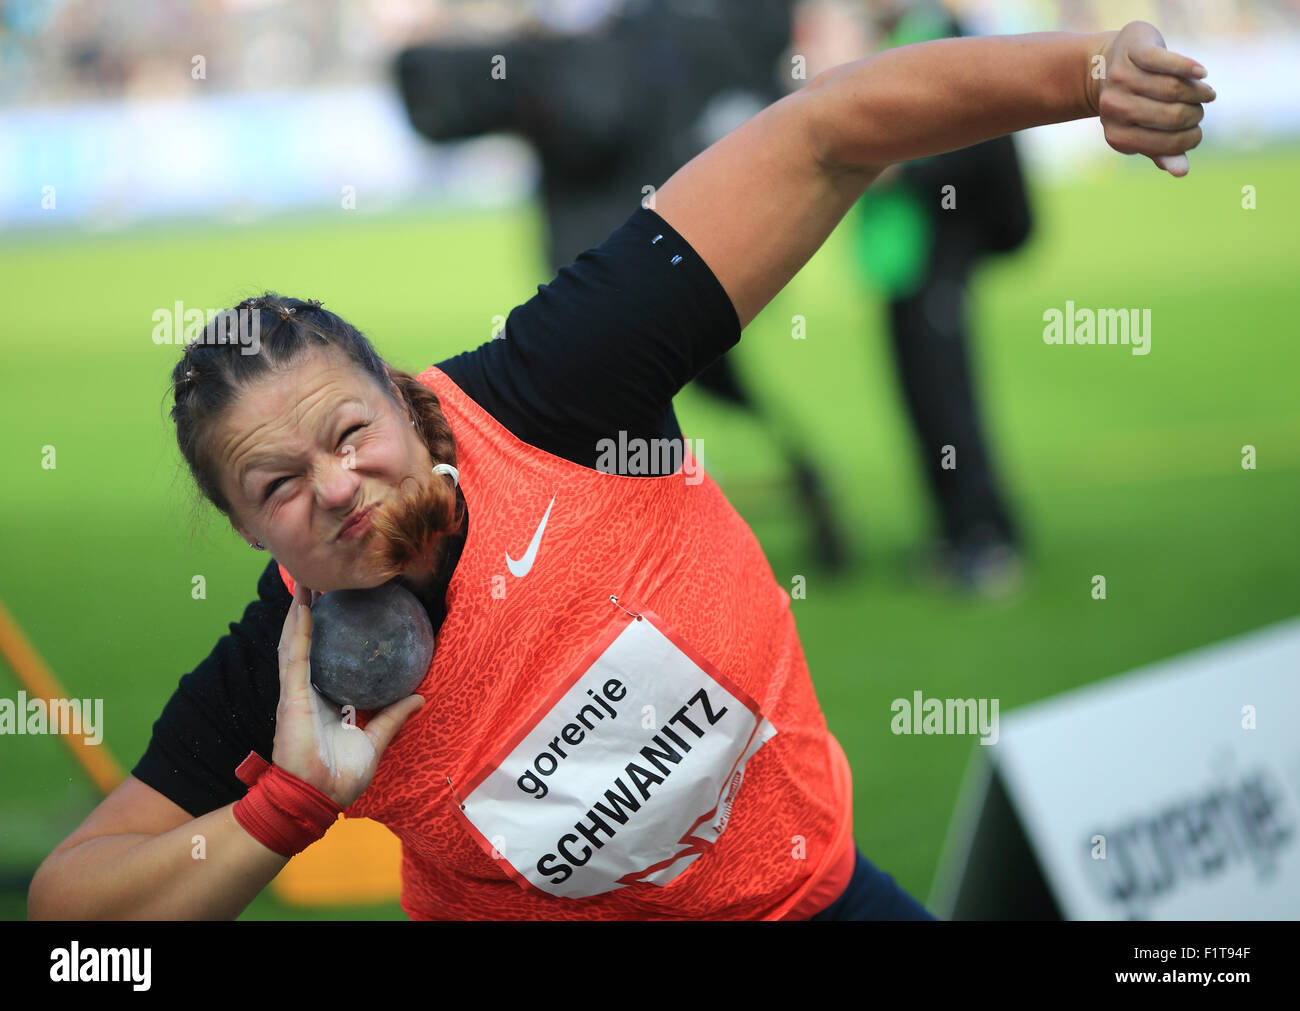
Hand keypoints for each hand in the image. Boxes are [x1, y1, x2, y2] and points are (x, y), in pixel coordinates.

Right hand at [271, 581, 425, 807]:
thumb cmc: (339, 778)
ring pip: (295, 640)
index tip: (341, 606)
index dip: (329, 631)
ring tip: (305, 580)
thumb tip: (420, 697)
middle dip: (310, 610)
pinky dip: (297, 630)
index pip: (326, 656)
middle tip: (320, 580)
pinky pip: (295, 656)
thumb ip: (392, 717)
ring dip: (298, 609)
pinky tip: (302, 606)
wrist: (315, 799)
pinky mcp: (291, 696)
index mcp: (324, 699)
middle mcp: (308, 689)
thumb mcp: (374, 742)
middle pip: (307, 641)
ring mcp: (296, 691)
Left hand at [1088, 21, 1214, 175]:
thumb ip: (1162, 151)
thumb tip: (1181, 172)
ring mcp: (1121, 78)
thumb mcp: (1143, 130)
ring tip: (1205, 94)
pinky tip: (1201, 73)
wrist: (1104, 65)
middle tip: (1200, 110)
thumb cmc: (1131, 104)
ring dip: (1197, 93)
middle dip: (1194, 115)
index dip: (1188, 139)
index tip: (1196, 132)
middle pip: (1172, 115)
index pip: (1164, 143)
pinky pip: (1166, 61)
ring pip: (1173, 88)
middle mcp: (1113, 108)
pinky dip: (1188, 68)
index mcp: (1115, 135)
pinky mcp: (1134, 50)